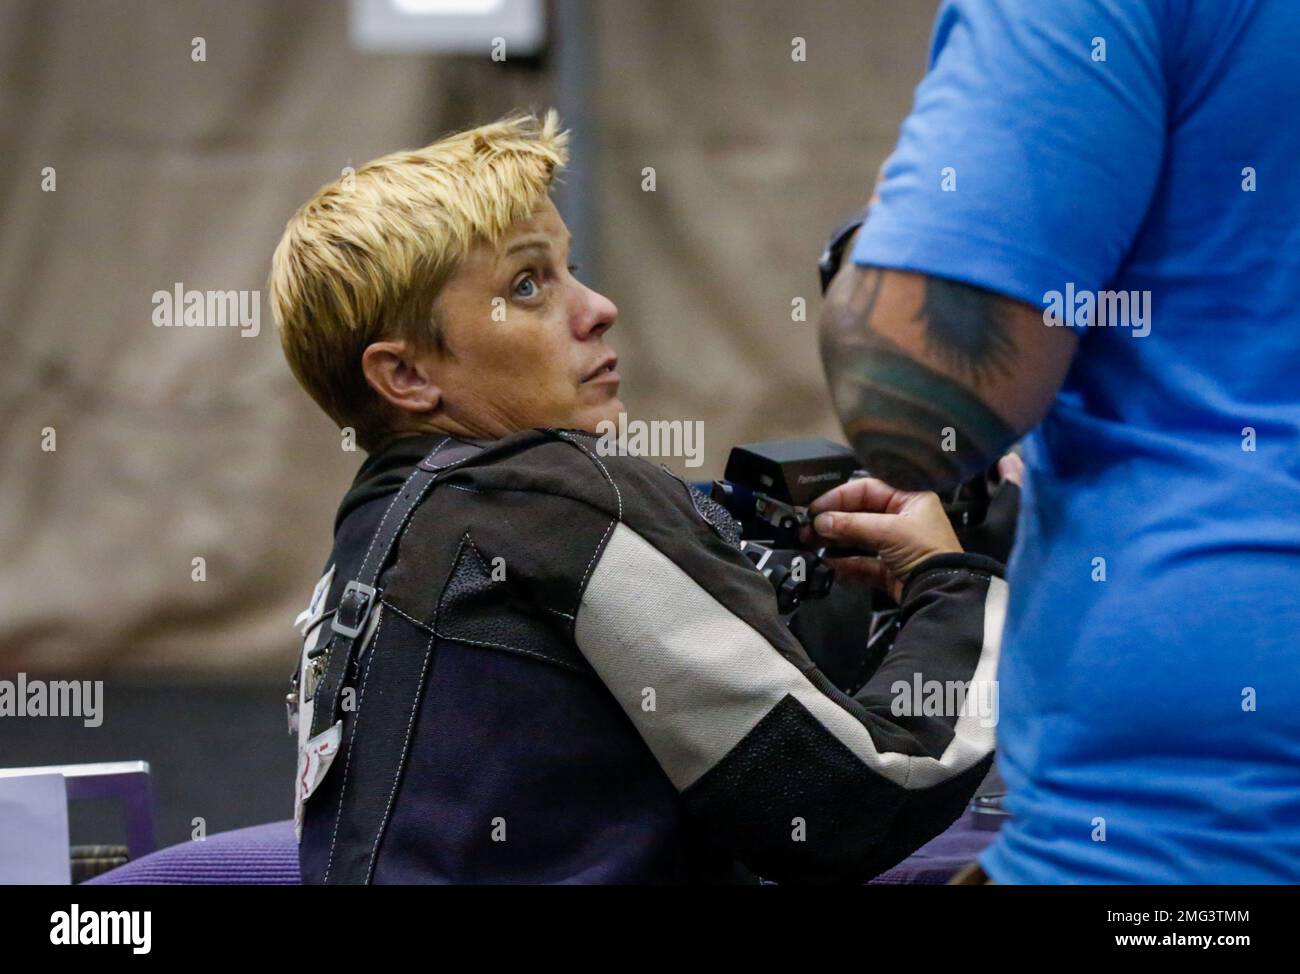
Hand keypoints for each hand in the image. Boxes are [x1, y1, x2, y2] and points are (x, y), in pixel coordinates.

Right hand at [806, 477, 961, 601]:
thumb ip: (851, 524)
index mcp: (909, 499)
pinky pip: (861, 563)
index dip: (839, 497)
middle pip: (858, 514)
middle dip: (833, 521)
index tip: (817, 509)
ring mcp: (895, 545)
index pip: (865, 490)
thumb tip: (822, 521)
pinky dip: (844, 565)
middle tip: (810, 528)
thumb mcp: (888, 530)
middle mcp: (902, 519)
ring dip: (835, 543)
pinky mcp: (889, 569)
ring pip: (857, 539)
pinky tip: (829, 566)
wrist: (943, 591)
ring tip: (812, 545)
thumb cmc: (930, 553)